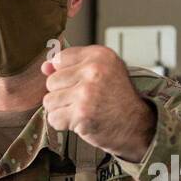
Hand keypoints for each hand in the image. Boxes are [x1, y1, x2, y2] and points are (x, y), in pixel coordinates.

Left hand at [41, 45, 154, 163]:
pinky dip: (63, 124)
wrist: (136, 125)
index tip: (80, 83)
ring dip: (61, 110)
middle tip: (83, 100)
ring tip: (81, 111)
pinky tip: (79, 121)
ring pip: (49, 101)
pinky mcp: (81, 114)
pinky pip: (53, 118)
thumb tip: (44, 67)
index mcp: (99, 55)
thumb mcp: (102, 72)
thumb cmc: (117, 99)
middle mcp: (94, 70)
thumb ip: (72, 66)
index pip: (60, 59)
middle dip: (62, 94)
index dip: (65, 75)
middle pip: (51, 82)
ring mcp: (86, 92)